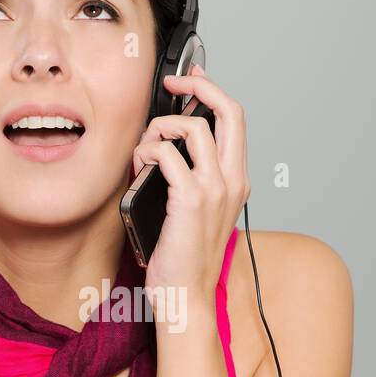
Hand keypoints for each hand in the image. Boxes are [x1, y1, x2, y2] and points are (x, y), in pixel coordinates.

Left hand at [131, 63, 250, 300]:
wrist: (185, 295)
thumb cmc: (184, 258)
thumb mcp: (195, 211)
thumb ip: (190, 178)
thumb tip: (165, 147)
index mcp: (237, 181)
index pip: (235, 120)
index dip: (212, 92)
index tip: (190, 81)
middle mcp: (232, 180)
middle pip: (229, 110)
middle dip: (198, 87)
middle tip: (172, 85)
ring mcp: (214, 188)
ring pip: (193, 127)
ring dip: (161, 127)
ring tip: (146, 148)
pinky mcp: (191, 199)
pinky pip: (166, 154)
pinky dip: (147, 152)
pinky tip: (138, 167)